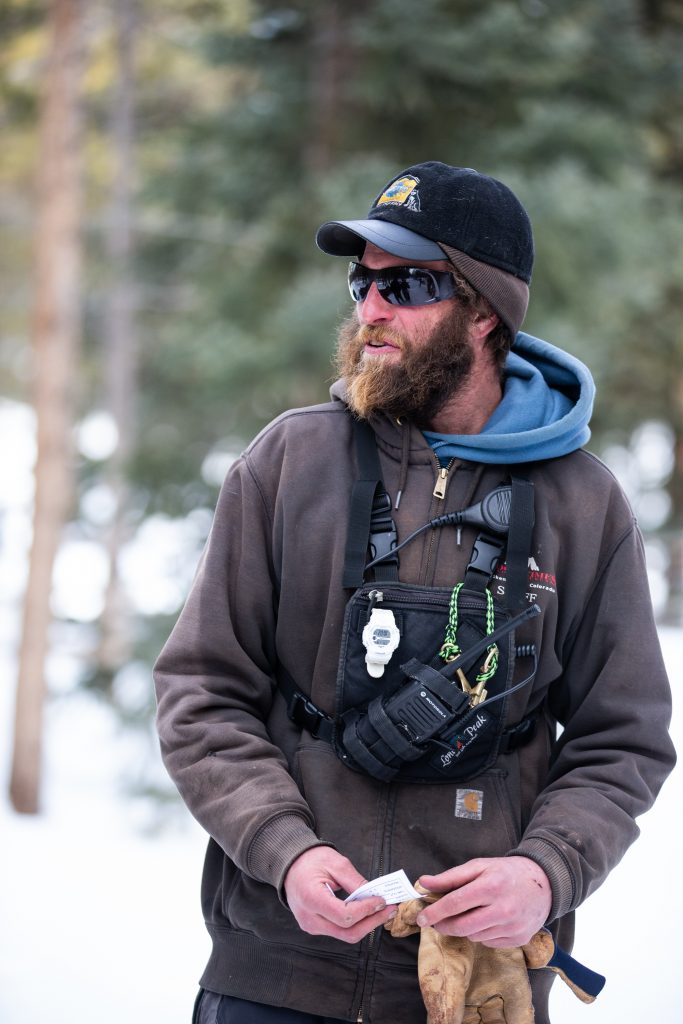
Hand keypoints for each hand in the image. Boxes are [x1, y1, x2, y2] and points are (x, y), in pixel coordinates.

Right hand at [284, 847, 395, 943]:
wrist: (290, 865)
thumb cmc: (310, 860)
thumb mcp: (336, 863)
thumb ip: (356, 882)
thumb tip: (376, 895)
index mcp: (312, 899)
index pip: (345, 916)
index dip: (367, 910)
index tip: (382, 900)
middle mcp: (310, 919)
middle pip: (348, 932)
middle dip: (372, 922)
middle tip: (390, 910)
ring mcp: (311, 926)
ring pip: (345, 935)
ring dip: (366, 924)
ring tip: (382, 910)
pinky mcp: (315, 927)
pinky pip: (339, 931)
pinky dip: (356, 923)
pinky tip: (366, 912)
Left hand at [415, 856, 551, 947]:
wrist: (544, 883)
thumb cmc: (506, 872)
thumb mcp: (479, 866)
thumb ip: (451, 877)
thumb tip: (424, 883)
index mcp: (490, 886)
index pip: (455, 903)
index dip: (435, 912)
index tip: (421, 918)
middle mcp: (502, 909)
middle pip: (462, 926)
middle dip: (444, 925)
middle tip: (435, 921)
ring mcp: (512, 927)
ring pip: (474, 936)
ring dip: (463, 928)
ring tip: (466, 914)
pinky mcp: (518, 939)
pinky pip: (488, 942)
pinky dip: (480, 934)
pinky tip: (485, 920)